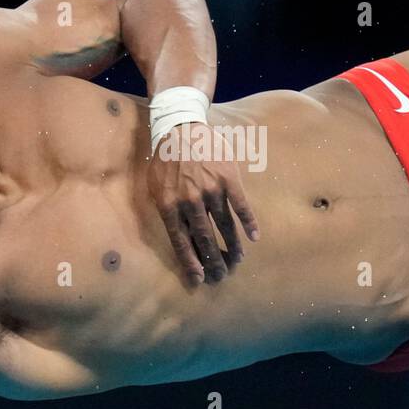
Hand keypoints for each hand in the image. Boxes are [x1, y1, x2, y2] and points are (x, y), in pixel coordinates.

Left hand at [147, 122, 259, 284]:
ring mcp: (211, 190)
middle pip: (204, 238)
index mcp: (169, 206)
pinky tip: (254, 237)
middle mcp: (190, 201)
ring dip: (232, 246)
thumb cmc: (164, 162)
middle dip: (213, 260)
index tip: (199, 279)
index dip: (190, 262)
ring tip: (237, 261)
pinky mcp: (229, 179)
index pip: (181, 241)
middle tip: (221, 276)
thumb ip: (165, 212)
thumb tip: (176, 235)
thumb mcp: (155, 189)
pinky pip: (241, 205)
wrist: (181, 130)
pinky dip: (248, 222)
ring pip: (224, 225)